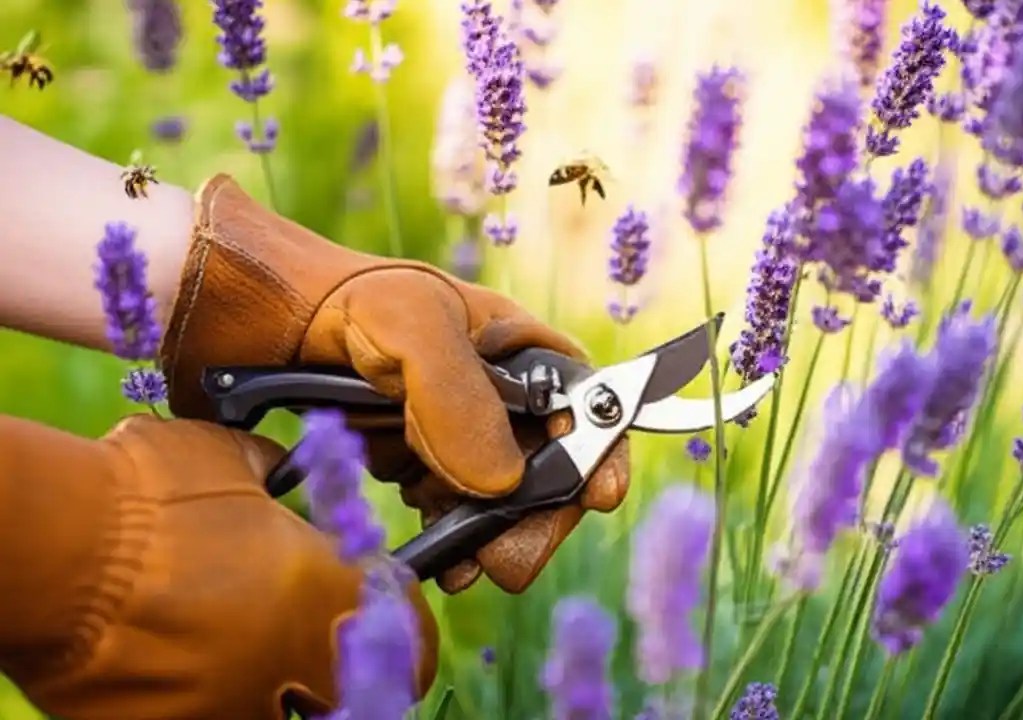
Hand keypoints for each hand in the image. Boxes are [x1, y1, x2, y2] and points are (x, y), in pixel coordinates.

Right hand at [0, 414, 436, 719]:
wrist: (54, 550)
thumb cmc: (147, 496)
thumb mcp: (227, 460)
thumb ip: (273, 476)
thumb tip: (280, 473)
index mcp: (330, 597)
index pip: (410, 635)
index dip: (392, 617)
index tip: (373, 603)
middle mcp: (298, 668)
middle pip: (349, 694)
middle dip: (335, 668)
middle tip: (301, 636)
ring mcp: (235, 711)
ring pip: (278, 714)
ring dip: (270, 687)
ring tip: (232, 649)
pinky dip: (205, 699)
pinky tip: (177, 665)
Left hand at [160, 174, 629, 592]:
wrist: (250, 327)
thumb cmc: (339, 300)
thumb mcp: (409, 324)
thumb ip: (460, 396)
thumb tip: (502, 483)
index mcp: (520, 349)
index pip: (589, 405)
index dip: (601, 451)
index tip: (595, 495)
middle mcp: (500, 396)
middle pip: (555, 469)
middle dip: (539, 516)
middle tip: (506, 554)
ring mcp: (460, 435)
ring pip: (507, 505)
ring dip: (493, 539)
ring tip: (463, 559)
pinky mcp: (421, 468)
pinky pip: (457, 517)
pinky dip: (453, 541)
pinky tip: (437, 552)